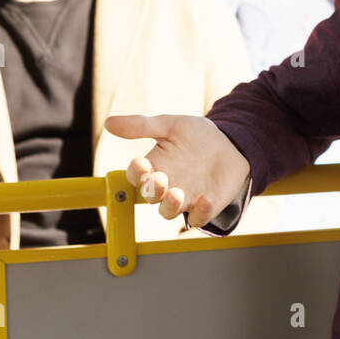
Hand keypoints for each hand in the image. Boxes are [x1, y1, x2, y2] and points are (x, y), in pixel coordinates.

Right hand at [106, 113, 250, 228]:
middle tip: (160, 179)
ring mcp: (184, 199)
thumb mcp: (171, 125)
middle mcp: (164, 186)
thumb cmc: (196, 136)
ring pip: (169, 211)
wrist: (231, 144)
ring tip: (176, 193)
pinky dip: (201, 212)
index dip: (135, 172)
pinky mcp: (204, 207)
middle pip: (150, 196)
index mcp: (152, 167)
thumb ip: (142, 125)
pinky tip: (206, 199)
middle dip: (153, 190)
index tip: (140, 163)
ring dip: (170, 205)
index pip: (135, 175)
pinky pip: (199, 216)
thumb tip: (108, 122)